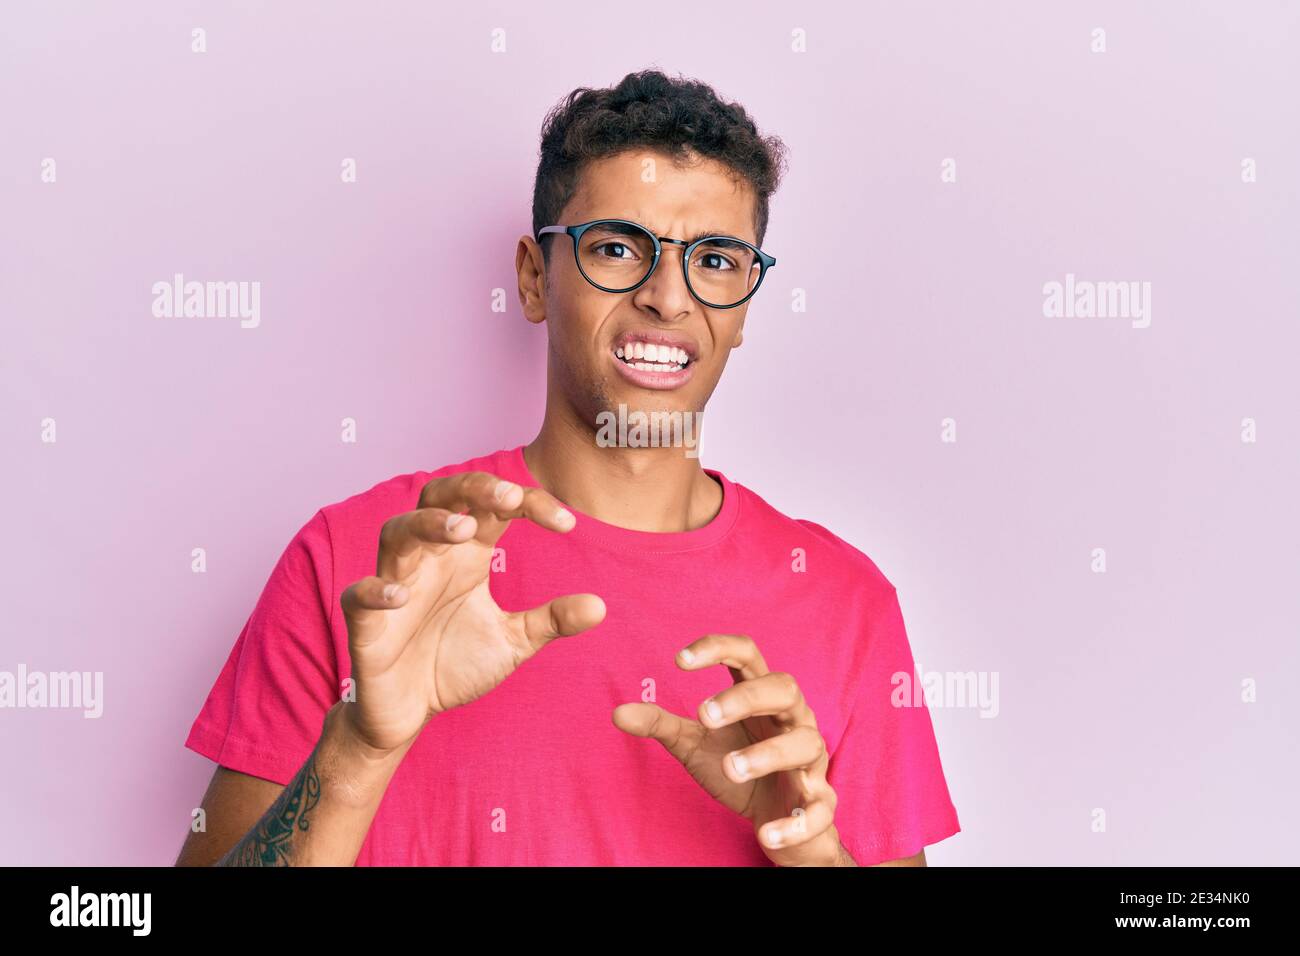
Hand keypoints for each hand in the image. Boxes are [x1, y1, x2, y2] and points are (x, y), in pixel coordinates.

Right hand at [339, 471, 605, 753]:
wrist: (409, 712)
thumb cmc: (454, 663)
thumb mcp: (513, 642)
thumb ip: (550, 621)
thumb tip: (601, 607)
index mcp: (466, 555)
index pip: (495, 508)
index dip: (530, 504)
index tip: (567, 524)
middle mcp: (430, 559)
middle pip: (440, 498)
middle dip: (471, 489)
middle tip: (507, 497)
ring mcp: (395, 584)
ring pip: (398, 532)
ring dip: (427, 525)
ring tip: (461, 529)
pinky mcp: (366, 622)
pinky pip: (360, 595)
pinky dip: (376, 591)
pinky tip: (400, 596)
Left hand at [612, 634, 844, 865]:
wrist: (778, 821)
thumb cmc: (738, 768)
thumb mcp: (696, 745)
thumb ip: (661, 725)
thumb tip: (617, 713)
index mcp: (761, 698)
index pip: (748, 655)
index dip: (717, 649)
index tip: (678, 661)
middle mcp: (793, 719)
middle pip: (784, 687)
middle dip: (745, 698)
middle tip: (703, 715)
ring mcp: (811, 760)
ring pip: (806, 743)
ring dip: (768, 755)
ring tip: (731, 768)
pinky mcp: (821, 803)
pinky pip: (820, 808)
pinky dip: (795, 822)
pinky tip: (766, 833)